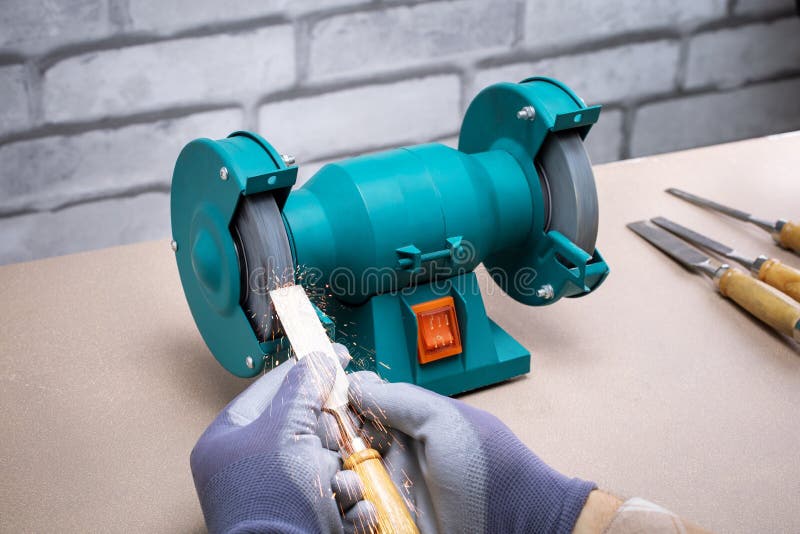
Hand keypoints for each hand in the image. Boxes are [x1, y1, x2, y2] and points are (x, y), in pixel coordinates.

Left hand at [190, 347, 350, 533]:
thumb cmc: (270, 507)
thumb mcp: (286, 431)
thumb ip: (304, 387)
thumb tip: (320, 359)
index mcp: (230, 439)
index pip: (273, 388)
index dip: (306, 372)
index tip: (335, 357)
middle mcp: (251, 465)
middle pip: (308, 426)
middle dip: (328, 439)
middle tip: (333, 443)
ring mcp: (280, 492)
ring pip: (328, 459)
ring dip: (340, 473)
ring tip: (333, 488)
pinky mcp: (305, 515)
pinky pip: (338, 491)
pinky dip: (347, 500)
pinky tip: (342, 508)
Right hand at [347, 372, 595, 533]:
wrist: (517, 526)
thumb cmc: (491, 470)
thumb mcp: (445, 421)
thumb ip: (400, 400)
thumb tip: (357, 385)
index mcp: (411, 425)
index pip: (361, 406)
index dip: (339, 403)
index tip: (322, 403)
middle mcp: (397, 456)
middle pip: (345, 444)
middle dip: (329, 443)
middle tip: (327, 446)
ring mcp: (393, 493)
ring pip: (345, 481)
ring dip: (337, 479)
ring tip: (347, 481)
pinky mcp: (391, 524)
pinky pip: (357, 517)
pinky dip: (350, 512)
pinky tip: (359, 506)